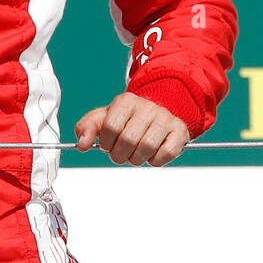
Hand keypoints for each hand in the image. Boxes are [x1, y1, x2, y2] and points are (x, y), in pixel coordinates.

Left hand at [75, 93, 190, 166]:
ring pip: (147, 148)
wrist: (157, 112)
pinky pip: (166, 154)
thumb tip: (82, 145)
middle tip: (120, 154)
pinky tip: (151, 154)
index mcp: (126, 101)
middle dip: (120, 154)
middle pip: (128, 140)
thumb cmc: (127, 119)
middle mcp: (147, 107)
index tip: (108, 146)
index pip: (110, 127)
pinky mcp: (180, 131)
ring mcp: (165, 118)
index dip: (106, 143)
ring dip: (137, 159)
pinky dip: (155, 161)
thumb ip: (87, 128)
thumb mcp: (104, 118)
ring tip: (135, 154)